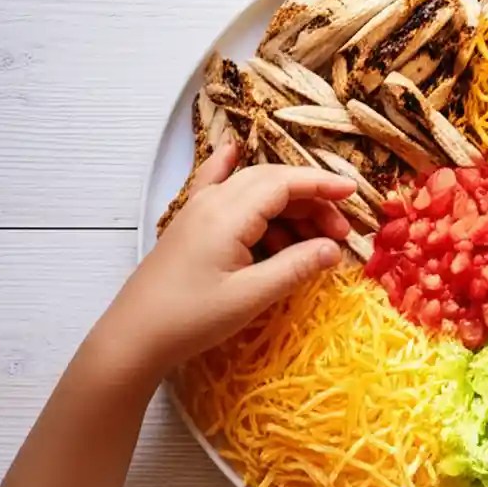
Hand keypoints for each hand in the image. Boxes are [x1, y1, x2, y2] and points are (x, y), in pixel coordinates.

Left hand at [86, 144, 356, 381]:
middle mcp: (212, 201)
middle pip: (272, 183)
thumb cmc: (192, 318)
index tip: (353, 194)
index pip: (284, 183)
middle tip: (339, 234)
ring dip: (285, 206)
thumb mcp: (251, 297)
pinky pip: (216, 185)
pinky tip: (233, 151)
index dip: (321, 185)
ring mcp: (197, 211)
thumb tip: (333, 249)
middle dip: (311, 202)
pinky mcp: (189, 225)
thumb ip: (295, 267)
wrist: (134, 336)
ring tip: (309, 239)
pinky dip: (232, 169)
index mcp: (229, 214)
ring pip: (251, 190)